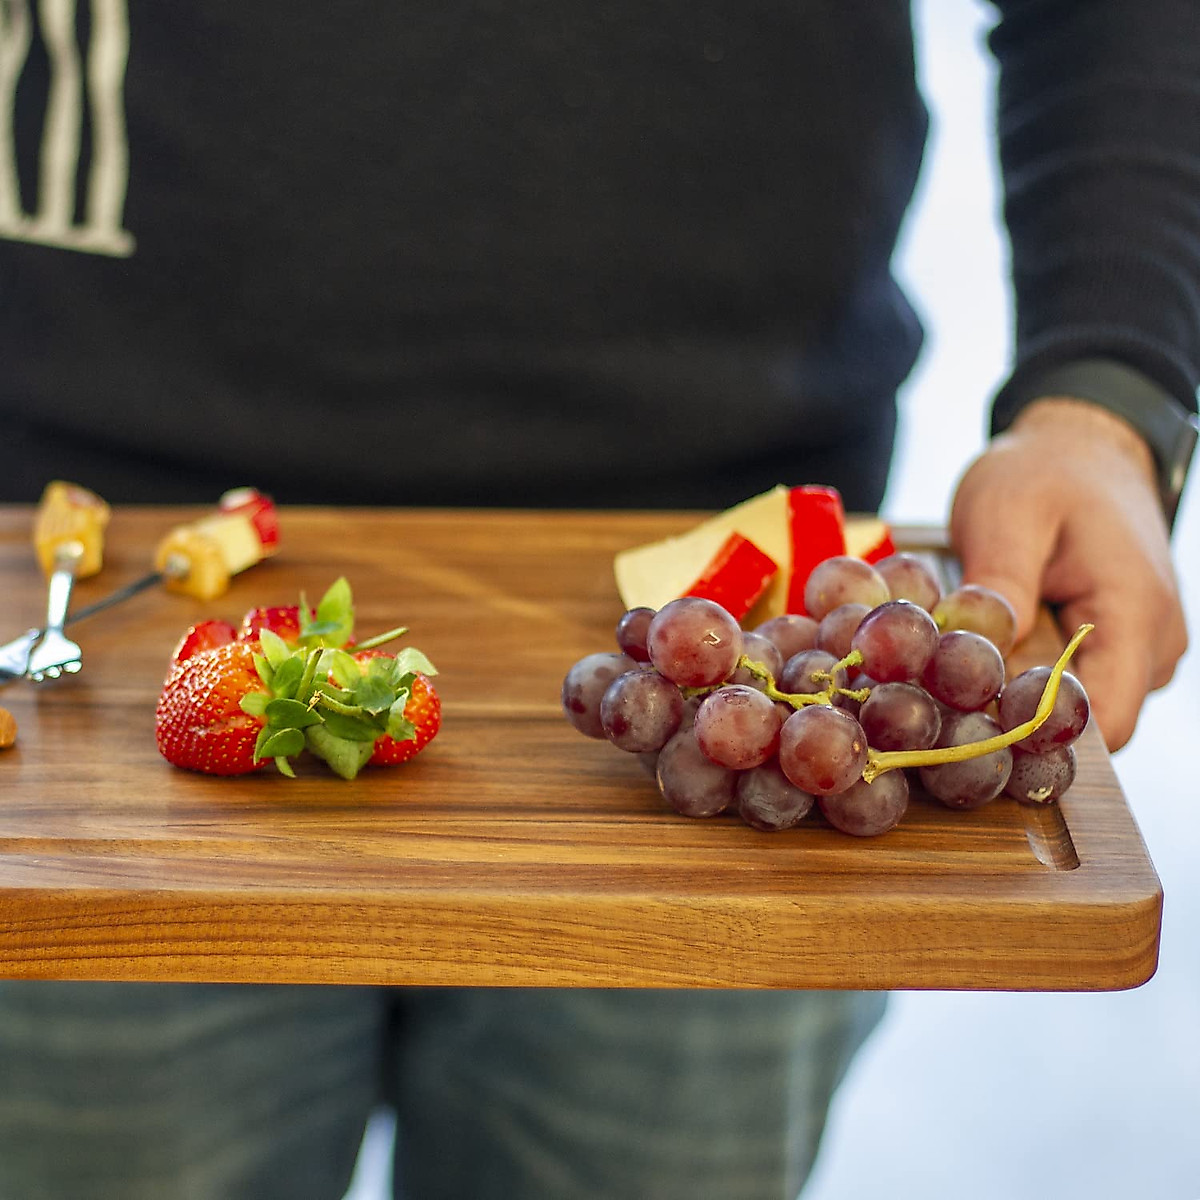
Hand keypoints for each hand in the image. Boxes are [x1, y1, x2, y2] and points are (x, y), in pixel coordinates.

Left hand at [949, 397, 1187, 750]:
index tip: (969, 722)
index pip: (1104, 723)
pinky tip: (991, 647)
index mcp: (1134, 615)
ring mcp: (1138, 650)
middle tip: (947, 690)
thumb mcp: (1007, 513)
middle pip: (1087, 728)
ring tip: (969, 656)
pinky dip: (1027, 675)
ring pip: (1076, 710)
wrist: (1084, 448)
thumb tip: (976, 655)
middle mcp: (1153, 646)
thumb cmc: (1047, 471)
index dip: (1037, 735)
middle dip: (1017, 717)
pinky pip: (1071, 684)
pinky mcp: (1113, 647)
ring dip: (1019, 695)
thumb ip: (999, 583)